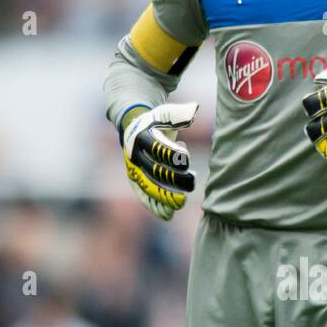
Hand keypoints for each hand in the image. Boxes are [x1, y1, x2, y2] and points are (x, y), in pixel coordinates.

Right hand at [120, 102, 198, 219]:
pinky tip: (168, 215)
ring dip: (164, 197)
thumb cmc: (155, 121)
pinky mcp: (135, 181)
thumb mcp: (165, 113)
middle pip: (155, 171)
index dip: (172, 155)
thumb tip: (194, 111)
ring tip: (180, 204)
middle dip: (174, 179)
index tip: (187, 160)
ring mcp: (134, 170)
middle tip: (191, 183)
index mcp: (142, 137)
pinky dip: (155, 206)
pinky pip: (143, 196)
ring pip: (148, 187)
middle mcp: (135, 156)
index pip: (158, 149)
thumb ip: (179, 114)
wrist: (133, 129)